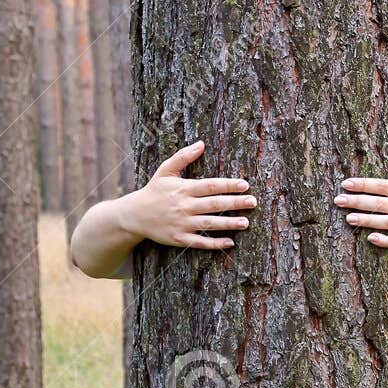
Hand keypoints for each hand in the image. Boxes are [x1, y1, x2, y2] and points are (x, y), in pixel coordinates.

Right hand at [120, 141, 255, 250]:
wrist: (134, 215)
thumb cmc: (154, 191)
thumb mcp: (165, 170)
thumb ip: (183, 157)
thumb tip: (201, 143)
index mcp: (183, 188)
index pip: (210, 185)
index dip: (228, 185)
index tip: (245, 185)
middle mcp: (184, 206)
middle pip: (214, 204)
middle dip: (235, 203)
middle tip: (253, 202)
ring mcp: (181, 223)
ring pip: (209, 224)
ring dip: (228, 224)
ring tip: (246, 222)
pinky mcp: (179, 238)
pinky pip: (199, 242)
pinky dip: (214, 243)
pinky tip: (229, 242)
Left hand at [336, 144, 387, 248]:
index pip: (384, 186)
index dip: (364, 185)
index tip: (346, 183)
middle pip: (381, 204)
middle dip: (358, 202)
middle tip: (338, 200)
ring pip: (387, 223)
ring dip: (366, 221)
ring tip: (348, 218)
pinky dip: (386, 240)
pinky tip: (371, 238)